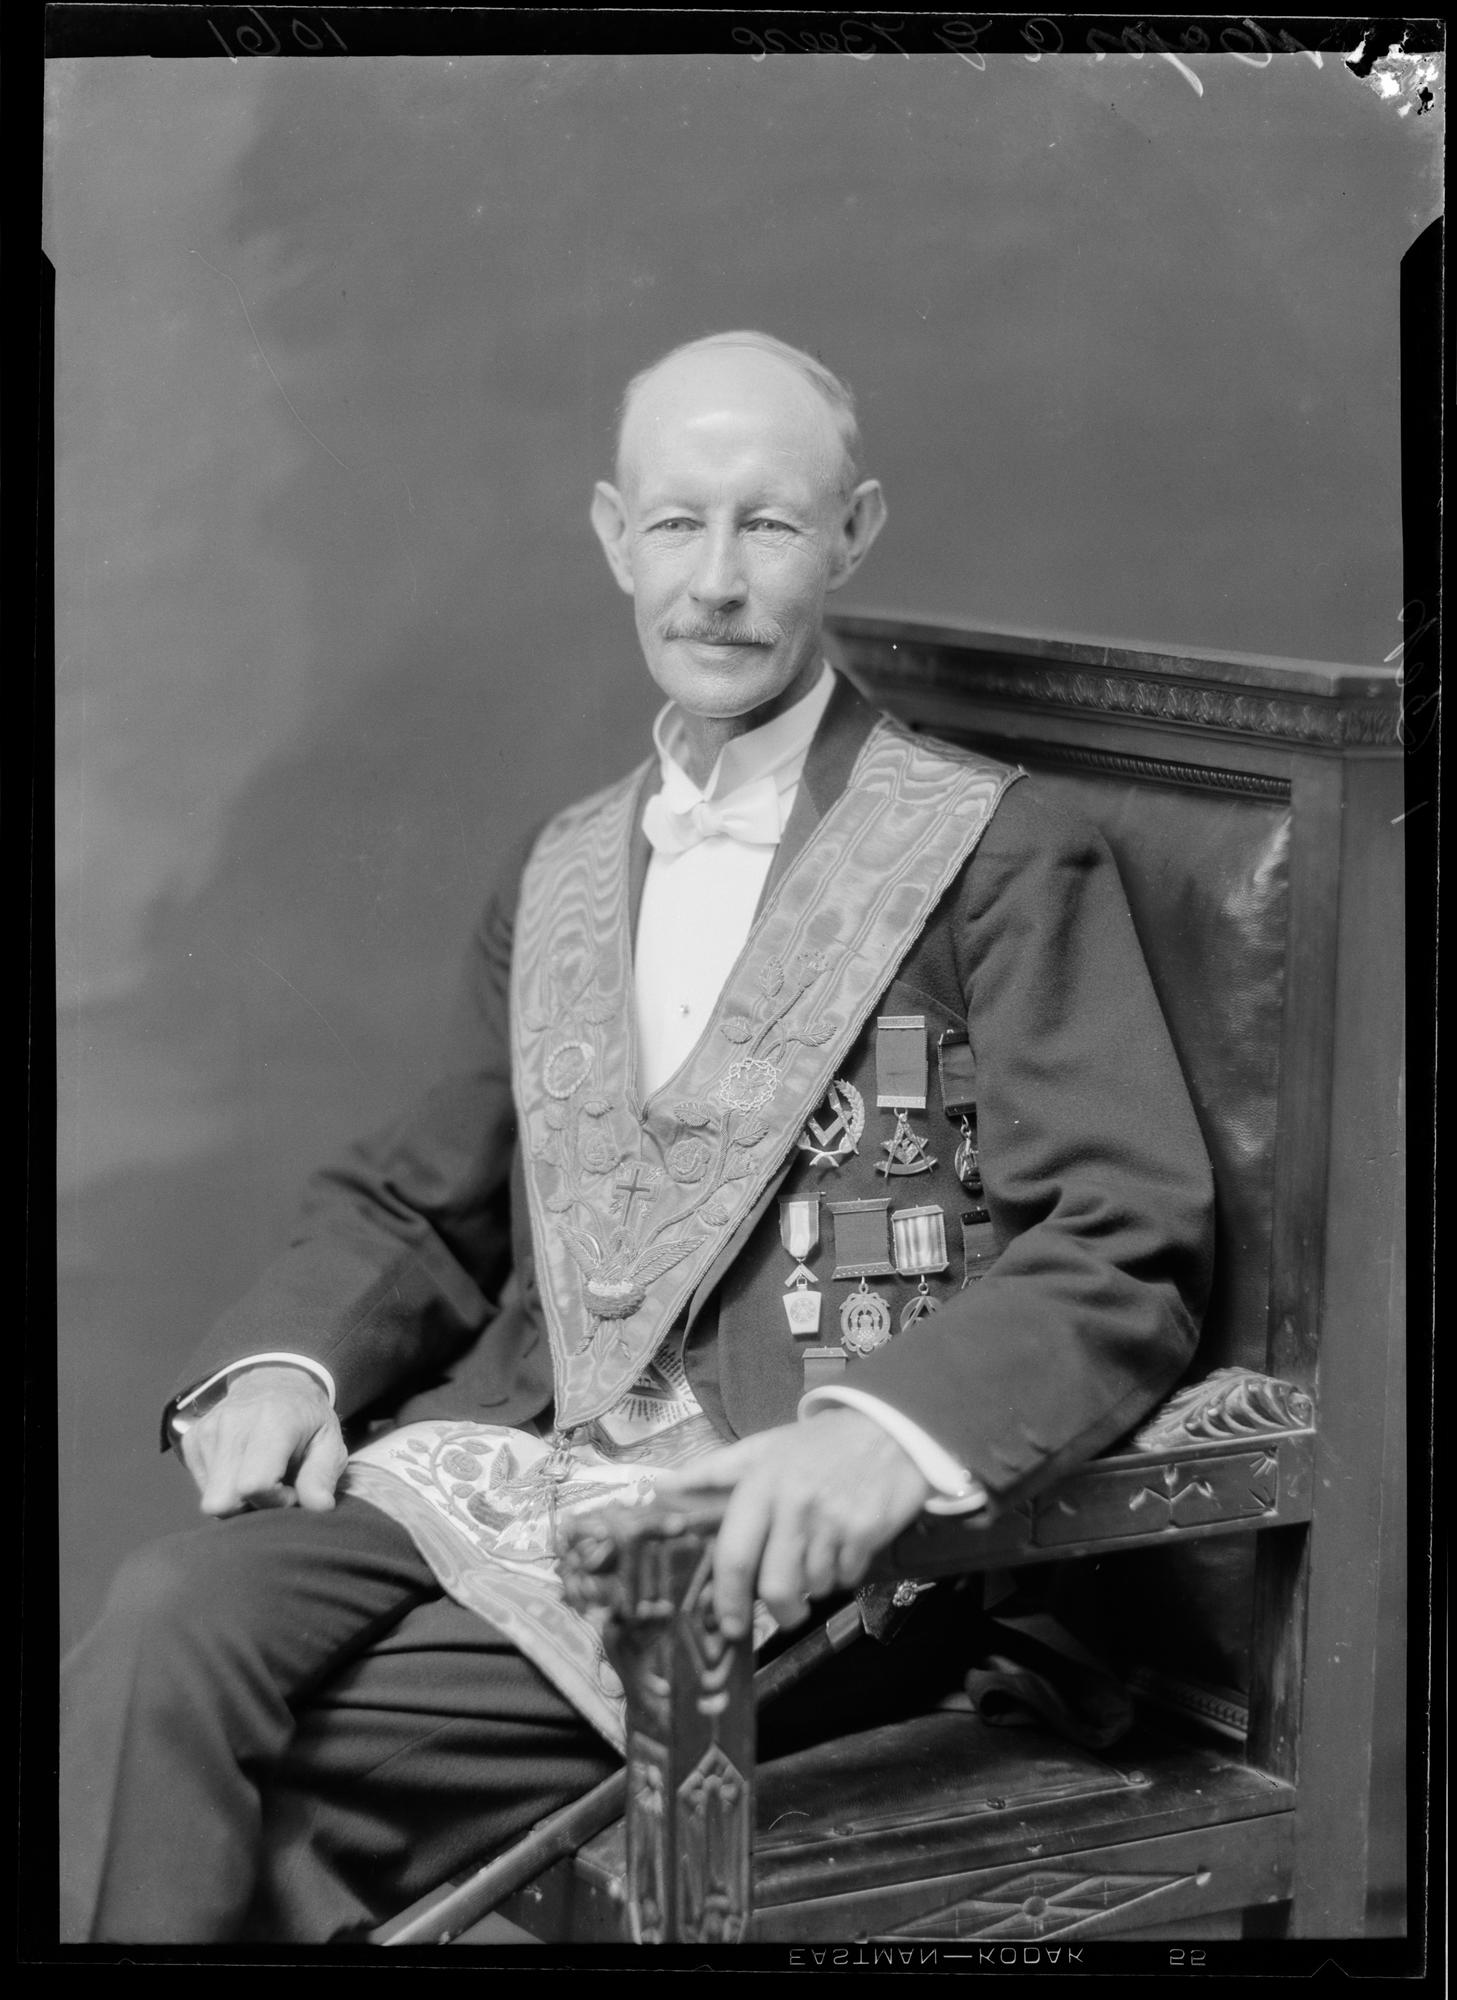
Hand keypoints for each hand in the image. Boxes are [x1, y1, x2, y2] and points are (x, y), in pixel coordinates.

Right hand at [175, 1365, 348, 1516]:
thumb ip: (323, 1475)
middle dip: (251, 1507)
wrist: (274, 1381)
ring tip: (260, 1473)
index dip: (274, 1502)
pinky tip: (242, 1467)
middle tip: (275, 1487)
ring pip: (212, 1500)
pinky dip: (223, 1486)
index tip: (292, 1492)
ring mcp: (207, 1430)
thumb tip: (319, 1507)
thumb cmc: (306, 1420)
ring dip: (238, 1497)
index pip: (253, 1485)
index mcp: (273, 1421)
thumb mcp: (330, 1442)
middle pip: (224, 1501)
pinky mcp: (191, 1439)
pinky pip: (202, 1487)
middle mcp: (233, 1423)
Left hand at [655, 1409, 930, 1640]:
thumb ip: (711, 1472)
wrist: (889, 1427)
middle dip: (780, 1611)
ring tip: (819, 1556)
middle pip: (776, 1586)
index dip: (728, 1598)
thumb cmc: (818, 1444)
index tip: (730, 1625)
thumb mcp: (762, 1448)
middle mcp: (795, 1504)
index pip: (735, 1555)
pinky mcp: (869, 1531)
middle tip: (785, 1611)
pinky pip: (847, 1577)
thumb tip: (659, 1488)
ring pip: (815, 1586)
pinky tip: (845, 1545)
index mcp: (761, 1485)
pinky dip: (843, 1572)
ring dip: (815, 1584)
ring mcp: (834, 1519)